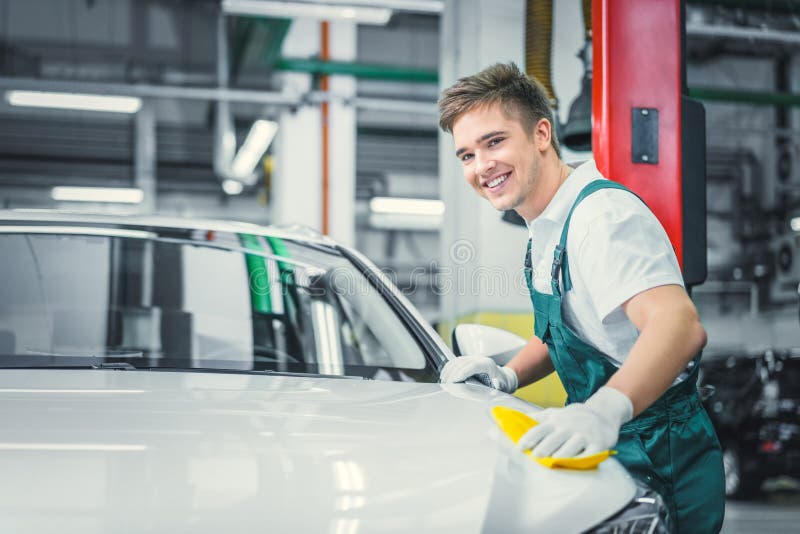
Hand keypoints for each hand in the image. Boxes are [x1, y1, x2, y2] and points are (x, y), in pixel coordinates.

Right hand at [440, 356, 517, 393]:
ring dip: (449, 370)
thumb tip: (496, 384)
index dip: (462, 372)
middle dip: (452, 373)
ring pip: (457, 361)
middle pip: (462, 363)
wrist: (502, 376)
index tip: (454, 381)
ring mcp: (472, 358)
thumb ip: (499, 385)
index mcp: (487, 364)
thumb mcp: (503, 386)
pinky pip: (455, 362)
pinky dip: (449, 368)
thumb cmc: (502, 383)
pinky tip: (445, 375)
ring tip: (443, 381)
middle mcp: (479, 359)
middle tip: (446, 384)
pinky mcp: (467, 360)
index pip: (472, 366)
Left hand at [518, 386, 632, 456]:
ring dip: (562, 455)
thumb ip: (538, 418)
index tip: (520, 447)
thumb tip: (517, 418)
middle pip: (554, 439)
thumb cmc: (574, 417)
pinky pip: (591, 453)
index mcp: (556, 421)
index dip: (529, 438)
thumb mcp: (555, 413)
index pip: (539, 429)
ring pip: (571, 446)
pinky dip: (584, 460)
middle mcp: (569, 427)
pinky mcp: (598, 444)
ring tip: (553, 463)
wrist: (603, 413)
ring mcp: (584, 435)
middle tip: (536, 457)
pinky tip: (577, 465)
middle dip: (544, 448)